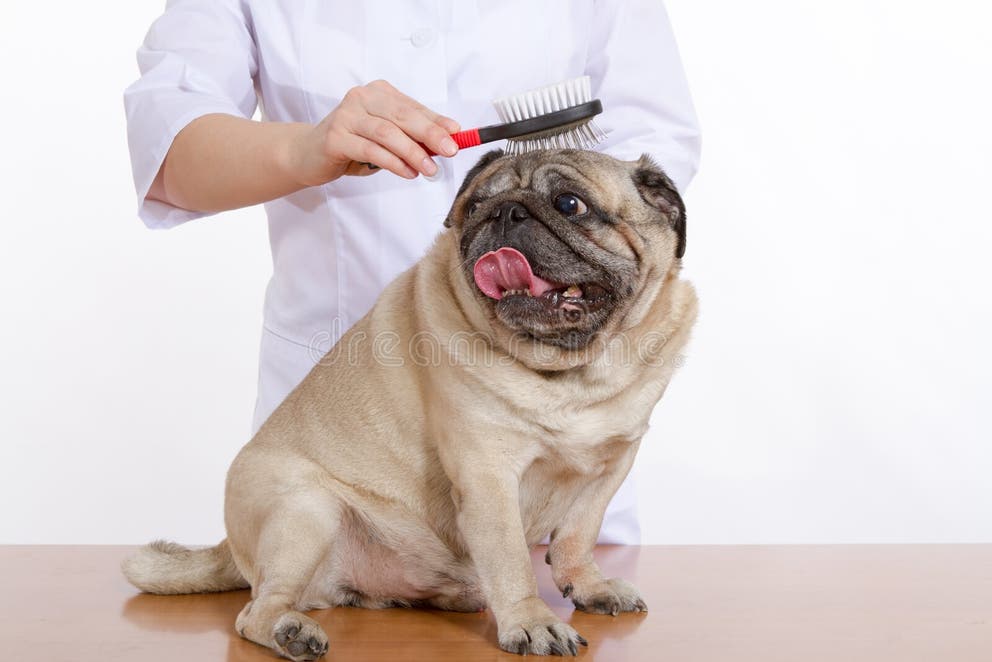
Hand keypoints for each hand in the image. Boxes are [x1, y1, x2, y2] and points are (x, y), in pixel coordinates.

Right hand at [286, 79, 460, 184]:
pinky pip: (371, 150)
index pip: (413, 107)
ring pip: (388, 133)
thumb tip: (445, 144)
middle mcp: (362, 98)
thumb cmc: (352, 145)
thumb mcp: (385, 138)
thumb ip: (411, 137)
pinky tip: (407, 173)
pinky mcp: (335, 137)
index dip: (437, 121)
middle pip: (403, 116)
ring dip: (413, 153)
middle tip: (450, 151)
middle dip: (430, 134)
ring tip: (430, 170)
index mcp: (378, 93)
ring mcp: (346, 116)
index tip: (457, 134)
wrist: (308, 154)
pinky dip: (393, 162)